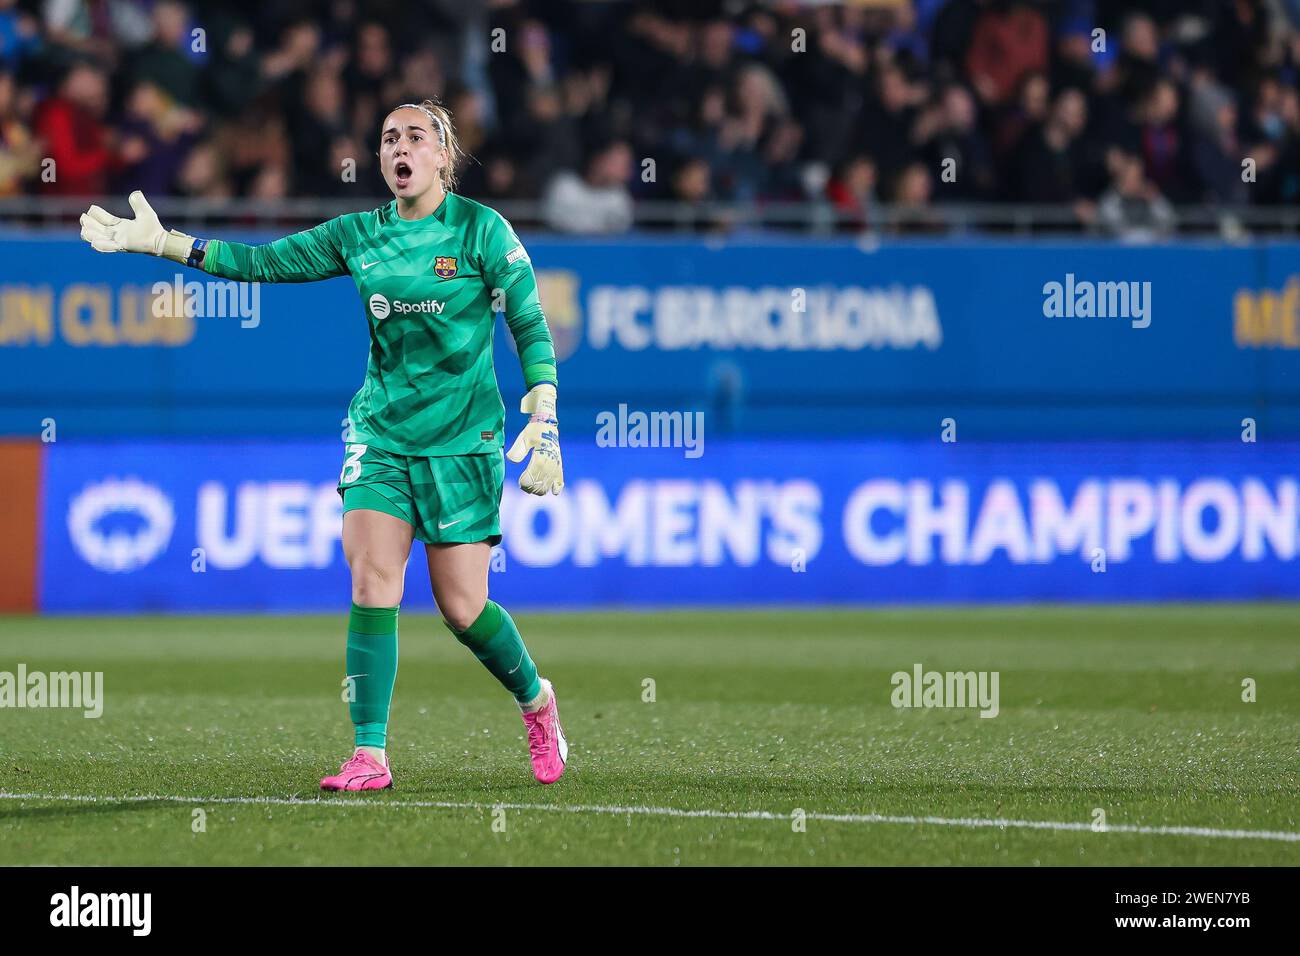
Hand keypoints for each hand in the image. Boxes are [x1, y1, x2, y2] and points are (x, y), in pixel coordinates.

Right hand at [80, 190, 195, 261]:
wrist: (160, 240)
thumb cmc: (153, 228)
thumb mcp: (144, 212)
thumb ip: (139, 202)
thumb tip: (135, 192)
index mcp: (120, 226)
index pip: (104, 219)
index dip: (96, 214)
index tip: (90, 209)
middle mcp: (117, 234)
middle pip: (97, 229)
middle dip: (89, 224)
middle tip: (83, 219)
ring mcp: (119, 241)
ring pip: (99, 238)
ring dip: (91, 234)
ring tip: (84, 230)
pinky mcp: (123, 247)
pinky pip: (109, 247)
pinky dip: (101, 246)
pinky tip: (93, 243)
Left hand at [506, 383, 563, 494]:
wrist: (547, 425)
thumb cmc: (533, 432)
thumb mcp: (523, 438)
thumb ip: (518, 449)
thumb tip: (512, 459)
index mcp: (541, 454)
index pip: (534, 472)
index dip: (527, 481)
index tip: (520, 483)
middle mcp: (550, 461)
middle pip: (541, 480)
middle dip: (532, 487)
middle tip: (523, 487)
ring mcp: (556, 464)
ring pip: (550, 482)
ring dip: (541, 489)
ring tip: (532, 490)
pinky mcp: (559, 465)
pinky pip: (561, 478)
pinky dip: (558, 486)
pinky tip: (554, 492)